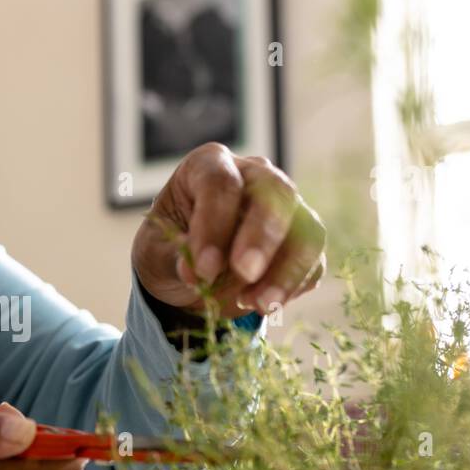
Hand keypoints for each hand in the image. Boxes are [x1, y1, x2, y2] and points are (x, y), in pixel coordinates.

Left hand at [131, 142, 326, 317]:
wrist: (188, 275)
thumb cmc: (167, 251)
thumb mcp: (155, 254)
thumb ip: (176, 258)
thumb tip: (198, 272)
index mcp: (209, 165)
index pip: (221, 183)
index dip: (214, 225)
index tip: (203, 268)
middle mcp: (254, 175)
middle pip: (275, 194)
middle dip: (261, 238)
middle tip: (245, 274)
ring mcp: (285, 206)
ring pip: (306, 229)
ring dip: (286, 271)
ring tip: (258, 304)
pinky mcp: (302, 239)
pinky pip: (313, 261)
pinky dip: (293, 286)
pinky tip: (263, 303)